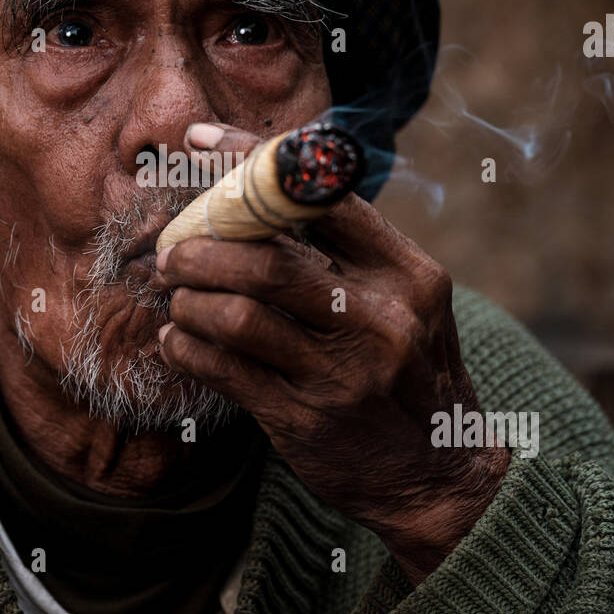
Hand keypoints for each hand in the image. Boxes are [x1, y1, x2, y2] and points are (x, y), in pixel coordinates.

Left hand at [155, 124, 509, 584]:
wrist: (441, 473)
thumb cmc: (411, 369)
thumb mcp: (406, 299)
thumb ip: (347, 250)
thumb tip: (258, 184)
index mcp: (408, 273)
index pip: (321, 198)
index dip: (250, 163)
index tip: (197, 140)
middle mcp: (382, 319)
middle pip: (267, 260)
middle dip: (201, 248)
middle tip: (172, 251)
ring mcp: (343, 374)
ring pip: (236, 316)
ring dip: (189, 301)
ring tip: (178, 298)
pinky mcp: (305, 419)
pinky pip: (224, 370)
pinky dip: (187, 347)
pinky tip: (179, 340)